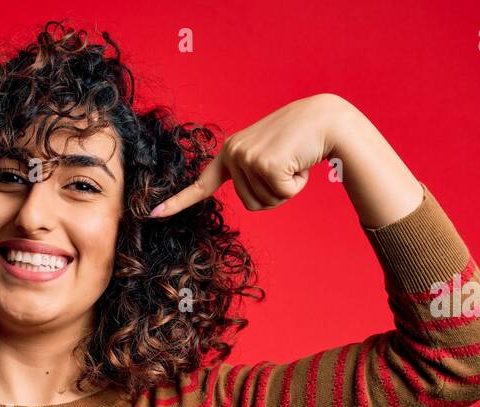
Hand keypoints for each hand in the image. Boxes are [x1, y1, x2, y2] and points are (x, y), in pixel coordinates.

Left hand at [149, 93, 353, 217]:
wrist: (325, 119)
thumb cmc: (300, 140)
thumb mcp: (267, 155)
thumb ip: (252, 173)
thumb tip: (253, 197)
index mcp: (230, 152)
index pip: (201, 184)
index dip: (178, 202)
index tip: (154, 214)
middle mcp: (233, 153)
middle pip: (250, 204)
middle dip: (275, 193)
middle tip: (287, 165)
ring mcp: (247, 158)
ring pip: (264, 203)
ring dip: (286, 189)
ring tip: (293, 162)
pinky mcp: (264, 164)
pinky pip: (281, 196)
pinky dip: (296, 186)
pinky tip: (299, 163)